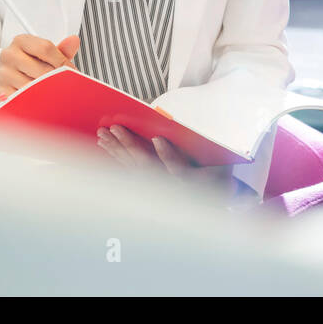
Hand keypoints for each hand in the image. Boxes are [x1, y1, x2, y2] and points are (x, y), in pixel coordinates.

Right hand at [0, 34, 79, 107]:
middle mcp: (9, 55)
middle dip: (57, 79)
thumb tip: (74, 41)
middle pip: (42, 69)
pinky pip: (23, 99)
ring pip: (33, 86)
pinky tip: (38, 99)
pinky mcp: (1, 91)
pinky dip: (33, 101)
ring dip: (46, 92)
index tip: (71, 71)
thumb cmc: (29, 64)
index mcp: (21, 41)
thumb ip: (61, 50)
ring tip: (50, 92)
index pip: (45, 48)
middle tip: (64, 85)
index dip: (62, 61)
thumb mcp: (43, 54)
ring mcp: (3, 73)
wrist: (7, 77)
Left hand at [96, 125, 231, 189]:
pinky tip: (106, 145)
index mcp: (193, 181)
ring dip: (117, 149)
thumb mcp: (218, 162)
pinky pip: (128, 169)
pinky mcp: (147, 184)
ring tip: (104, 134)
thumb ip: (204, 148)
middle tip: (116, 129)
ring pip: (133, 167)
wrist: (215, 195)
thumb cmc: (217, 173)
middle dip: (130, 145)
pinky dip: (116, 155)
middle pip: (147, 167)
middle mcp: (171, 187)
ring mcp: (157, 187)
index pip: (179, 170)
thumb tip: (187, 128)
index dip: (167, 156)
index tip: (158, 140)